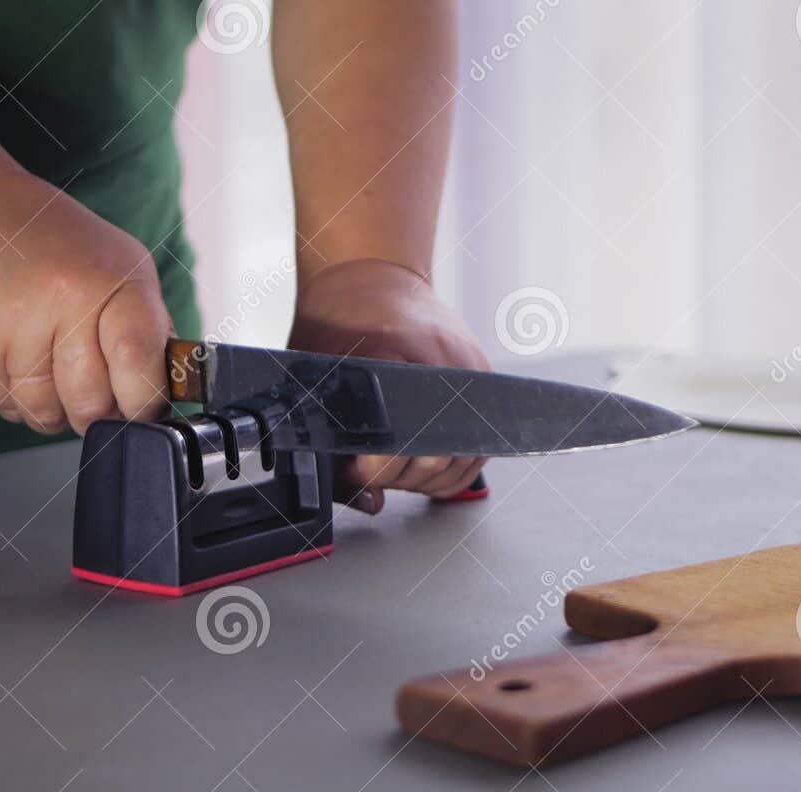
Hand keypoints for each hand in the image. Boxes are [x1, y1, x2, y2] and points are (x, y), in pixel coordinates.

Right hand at [0, 173, 172, 435]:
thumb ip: (150, 326)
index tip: (144, 404)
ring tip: (56, 366)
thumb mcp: (121, 263)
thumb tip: (174, 384)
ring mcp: (12, 330)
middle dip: (99, 410)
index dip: (146, 401)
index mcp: (109, 281)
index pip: (139, 365)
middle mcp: (62, 303)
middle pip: (91, 404)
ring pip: (47, 415)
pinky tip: (22, 360)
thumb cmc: (51, 237)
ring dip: (57, 409)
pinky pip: (8, 408)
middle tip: (96, 384)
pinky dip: (20, 400)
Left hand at [288, 259, 489, 512]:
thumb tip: (373, 504)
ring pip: (464, 461)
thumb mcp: (316, 383)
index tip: (356, 467)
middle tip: (370, 464)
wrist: (370, 277)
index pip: (402, 446)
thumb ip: (335, 450)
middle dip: (399, 477)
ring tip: (394, 459)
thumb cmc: (336, 325)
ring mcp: (471, 373)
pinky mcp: (485, 379)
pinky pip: (478, 444)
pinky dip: (452, 462)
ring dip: (427, 475)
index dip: (374, 470)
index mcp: (397, 359)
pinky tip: (421, 455)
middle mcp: (444, 366)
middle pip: (438, 461)